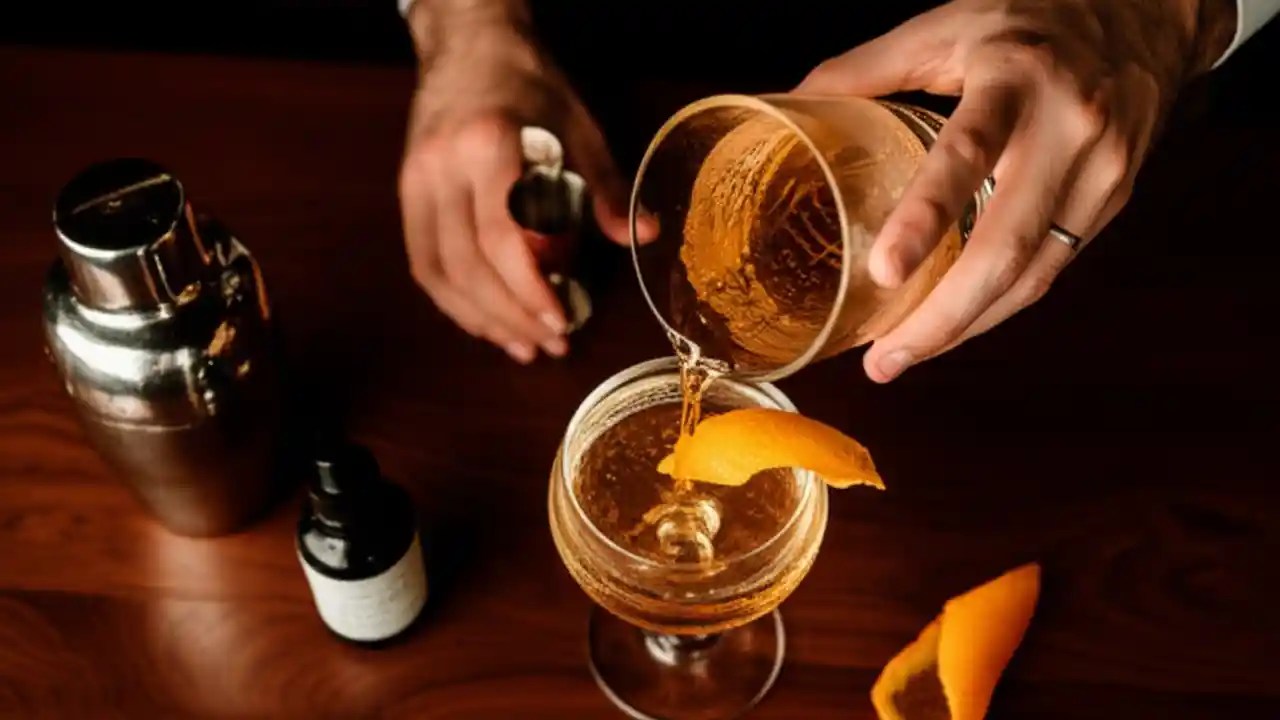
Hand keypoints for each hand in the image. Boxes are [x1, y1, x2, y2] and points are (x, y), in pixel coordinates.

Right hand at [398, 1, 656, 362]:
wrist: (467, 45)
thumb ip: (604, 187)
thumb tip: (643, 235)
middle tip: (549, 346)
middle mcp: (441, 168)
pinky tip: (486, 321)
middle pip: (467, 265)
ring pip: (437, 272)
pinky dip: (453, 299)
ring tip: (521, 347)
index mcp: (487, 146)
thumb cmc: (527, 83)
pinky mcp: (405, 192)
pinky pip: (422, 261)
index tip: (559, 322)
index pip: (500, 237)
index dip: (528, 290)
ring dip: (480, 319)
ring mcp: (415, 181)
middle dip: (509, 316)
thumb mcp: (578, 126)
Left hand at [796, 0, 1235, 381]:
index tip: (883, 271)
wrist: (1146, 15)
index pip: (969, 153)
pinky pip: (1050, 270)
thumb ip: (868, 66)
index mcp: (1017, 79)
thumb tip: (791, 102)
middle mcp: (1069, 130)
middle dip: (942, 317)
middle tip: (881, 360)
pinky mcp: (1112, 203)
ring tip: (903, 358)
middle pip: (1007, 247)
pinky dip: (998, 307)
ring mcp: (1100, 174)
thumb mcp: (948, 26)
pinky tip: (954, 325)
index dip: (926, 216)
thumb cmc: (1034, 19)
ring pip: (1034, 275)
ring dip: (966, 327)